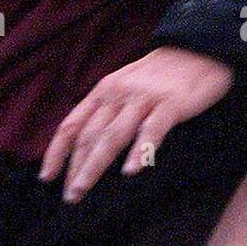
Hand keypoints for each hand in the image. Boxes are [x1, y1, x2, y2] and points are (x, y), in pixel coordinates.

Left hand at [40, 46, 233, 202]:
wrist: (200, 49)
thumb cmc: (161, 74)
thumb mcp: (125, 84)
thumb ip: (108, 109)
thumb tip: (86, 143)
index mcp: (104, 90)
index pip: (72, 124)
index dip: (56, 151)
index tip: (46, 176)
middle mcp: (118, 93)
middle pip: (89, 135)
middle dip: (75, 168)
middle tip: (69, 196)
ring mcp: (144, 98)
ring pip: (112, 136)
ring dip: (94, 165)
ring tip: (82, 189)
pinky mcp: (171, 104)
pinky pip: (152, 131)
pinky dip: (139, 151)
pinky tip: (131, 171)